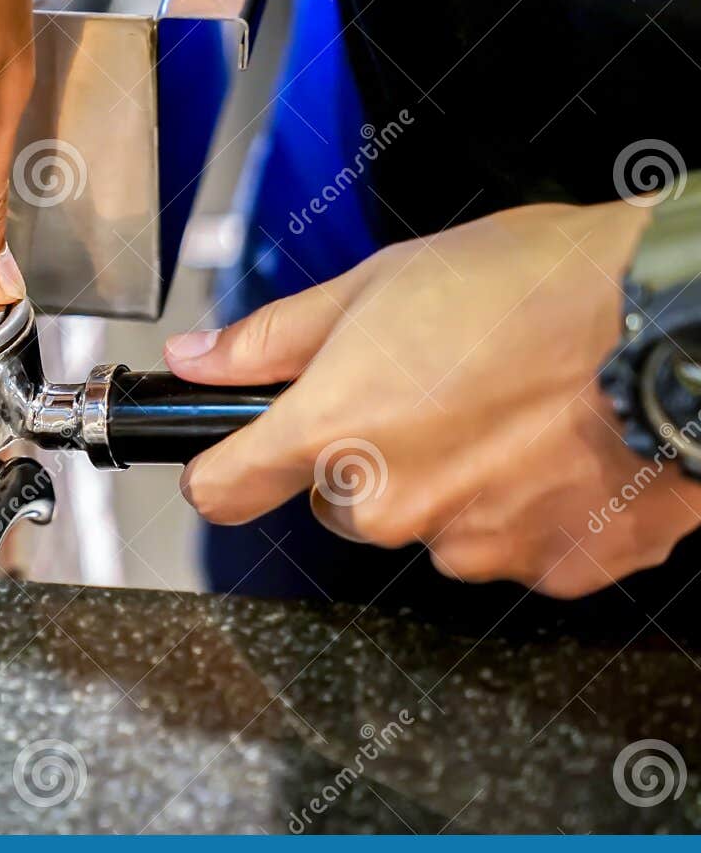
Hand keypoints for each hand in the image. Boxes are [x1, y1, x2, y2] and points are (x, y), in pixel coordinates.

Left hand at [167, 202, 700, 598]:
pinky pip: (514, 547)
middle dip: (369, 456)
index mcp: (333, 431)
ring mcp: (475, 545)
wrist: (674, 318)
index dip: (220, 468)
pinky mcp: (554, 569)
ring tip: (508, 410)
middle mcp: (392, 505)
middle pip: (339, 502)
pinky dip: (528, 508)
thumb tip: (198, 360)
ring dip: (453, 484)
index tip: (226, 460)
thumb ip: (273, 339)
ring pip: (429, 526)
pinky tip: (558, 448)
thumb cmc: (536, 287)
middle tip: (431, 390)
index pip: (222, 490)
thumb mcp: (377, 284)